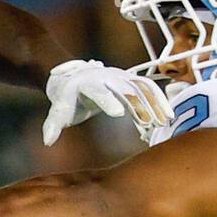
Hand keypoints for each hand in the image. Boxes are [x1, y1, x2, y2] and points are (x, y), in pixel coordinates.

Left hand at [42, 59, 173, 145]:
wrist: (74, 74)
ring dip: (154, 103)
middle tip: (151, 123)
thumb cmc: (66, 96)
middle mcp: (106, 76)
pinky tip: (168, 116)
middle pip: (125, 88)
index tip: (119, 113)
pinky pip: (148, 88)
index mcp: (86, 83)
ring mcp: (120, 77)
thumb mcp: (58, 109)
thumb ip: (53, 125)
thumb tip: (48, 142)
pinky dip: (159, 100)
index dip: (108, 100)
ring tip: (165, 122)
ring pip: (140, 87)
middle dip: (139, 104)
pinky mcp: (130, 80)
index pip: (98, 91)